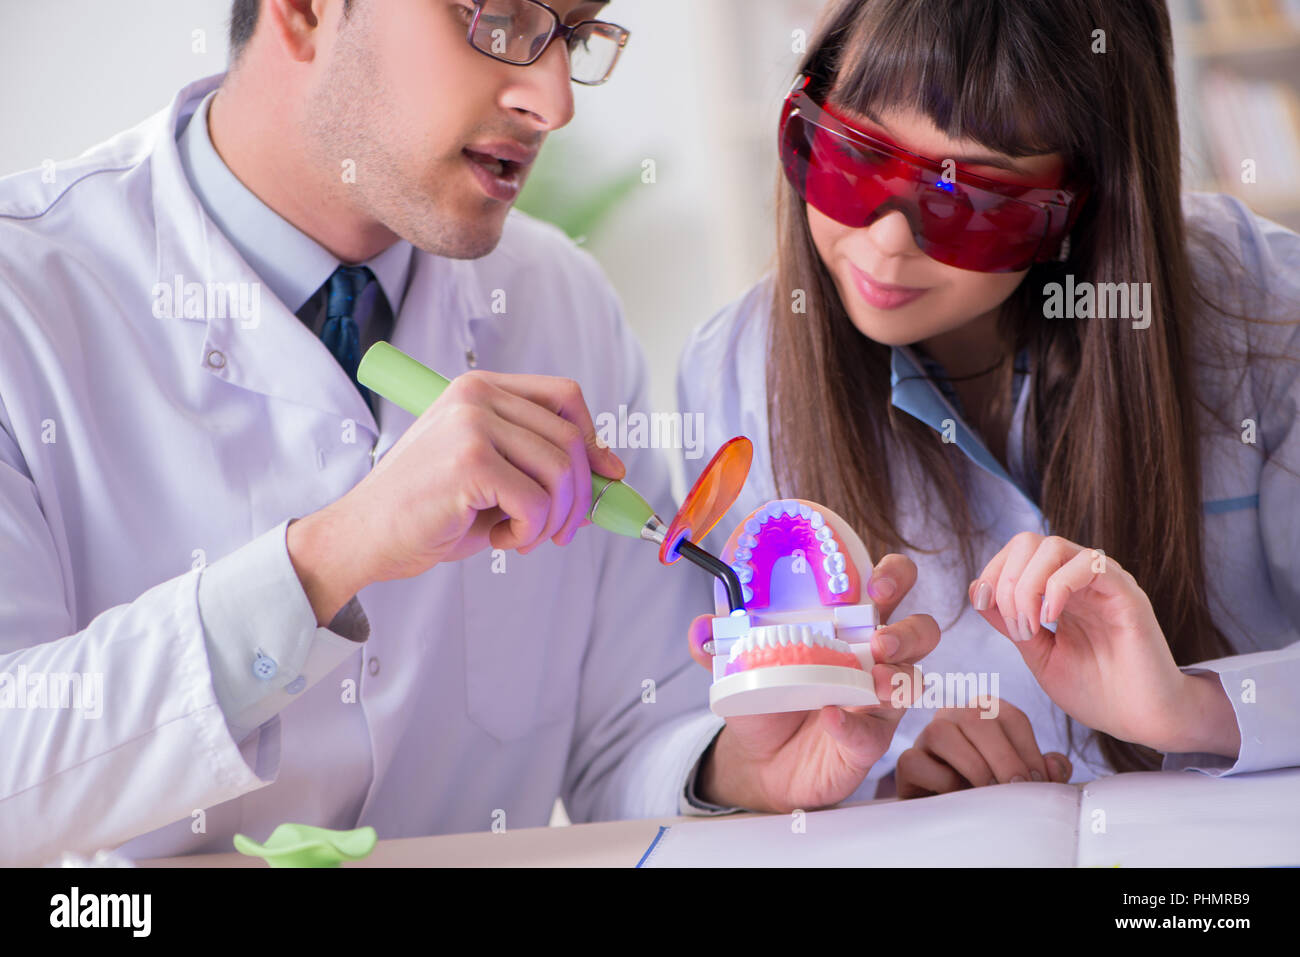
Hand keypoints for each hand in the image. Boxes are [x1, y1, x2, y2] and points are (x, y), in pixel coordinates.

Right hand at [288, 371, 624, 623]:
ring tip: (524, 537)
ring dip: (555, 519)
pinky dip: (530, 532)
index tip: (606, 475)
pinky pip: (537, 503)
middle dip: (579, 494)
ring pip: (561, 471)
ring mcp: (472, 425)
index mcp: (479, 389)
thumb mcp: (492, 478)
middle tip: (560, 531)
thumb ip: (540, 467)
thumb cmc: (426, 511)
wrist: (365, 536)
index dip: (592, 437)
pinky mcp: (470, 462)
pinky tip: (501, 540)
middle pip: (570, 438)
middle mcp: (476, 396)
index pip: (564, 395)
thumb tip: (609, 476)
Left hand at [687, 554, 938, 811]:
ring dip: (898, 676)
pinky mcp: (869, 740)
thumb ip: (719, 644)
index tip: (874, 585)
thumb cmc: (767, 697)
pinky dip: (854, 724)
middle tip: (880, 639)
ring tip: (873, 678)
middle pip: (921, 630)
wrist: (759, 758)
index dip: (893, 577)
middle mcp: (875, 658)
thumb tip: (700, 627)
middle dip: (908, 630)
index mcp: (851, 624)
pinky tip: (832, 719)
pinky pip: (874, 732)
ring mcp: (878, 701)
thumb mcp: (741, 665)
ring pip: (914, 680)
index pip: (889, 587)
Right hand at [895, 698, 1071, 798]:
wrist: (952, 820)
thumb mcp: (1021, 780)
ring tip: (988, 792)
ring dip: (972, 764)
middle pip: (977, 717)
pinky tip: (955, 797)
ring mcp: (926, 737)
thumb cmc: (991, 793)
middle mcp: (954, 718)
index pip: (1010, 716)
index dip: (1029, 749)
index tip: (1040, 782)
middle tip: (1017, 789)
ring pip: (941, 731)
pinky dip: (939, 780)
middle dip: (1004, 757)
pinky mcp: (907, 763)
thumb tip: (1055, 764)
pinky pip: (914, 761)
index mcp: (986, 715)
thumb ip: (1043, 769)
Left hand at [968, 532, 1239, 757]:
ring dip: (1027, 584)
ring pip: (1054, 546)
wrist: (1142, 721)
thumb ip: (1011, 623)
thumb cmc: (1096, 692)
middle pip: (1030, 541)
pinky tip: (1052, 618)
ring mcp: (1104, 584)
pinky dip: (1059, 585)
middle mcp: (1080, 580)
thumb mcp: (1039, 655)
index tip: (982, 604)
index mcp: (1058, 590)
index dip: (991, 571)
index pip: (1017, 551)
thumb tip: (978, 592)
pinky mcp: (1127, 595)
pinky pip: (1090, 565)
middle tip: (1015, 625)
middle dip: (1005, 578)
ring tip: (1031, 626)